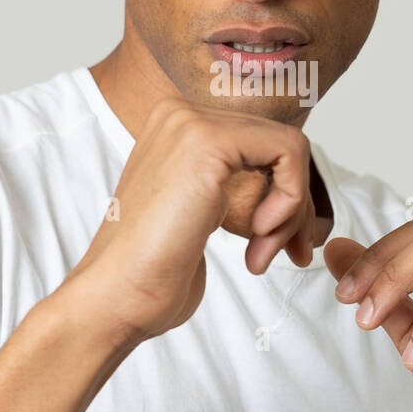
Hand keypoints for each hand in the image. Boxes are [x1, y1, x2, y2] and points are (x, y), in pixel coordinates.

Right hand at [65, 96, 317, 343]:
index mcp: (176, 127)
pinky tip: (260, 234)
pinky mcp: (207, 142)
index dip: (285, 196)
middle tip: (284, 252)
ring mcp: (190, 123)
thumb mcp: (200, 212)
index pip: (261, 144)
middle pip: (278, 146)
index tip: (281, 243)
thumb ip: (233, 186)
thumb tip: (295, 188)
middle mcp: (180, 114)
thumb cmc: (153, 271)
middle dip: (293, 206)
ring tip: (262, 253)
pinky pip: (288, 152)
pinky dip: (290, 200)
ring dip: (291, 211)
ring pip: (288, 149)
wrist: (117, 297)